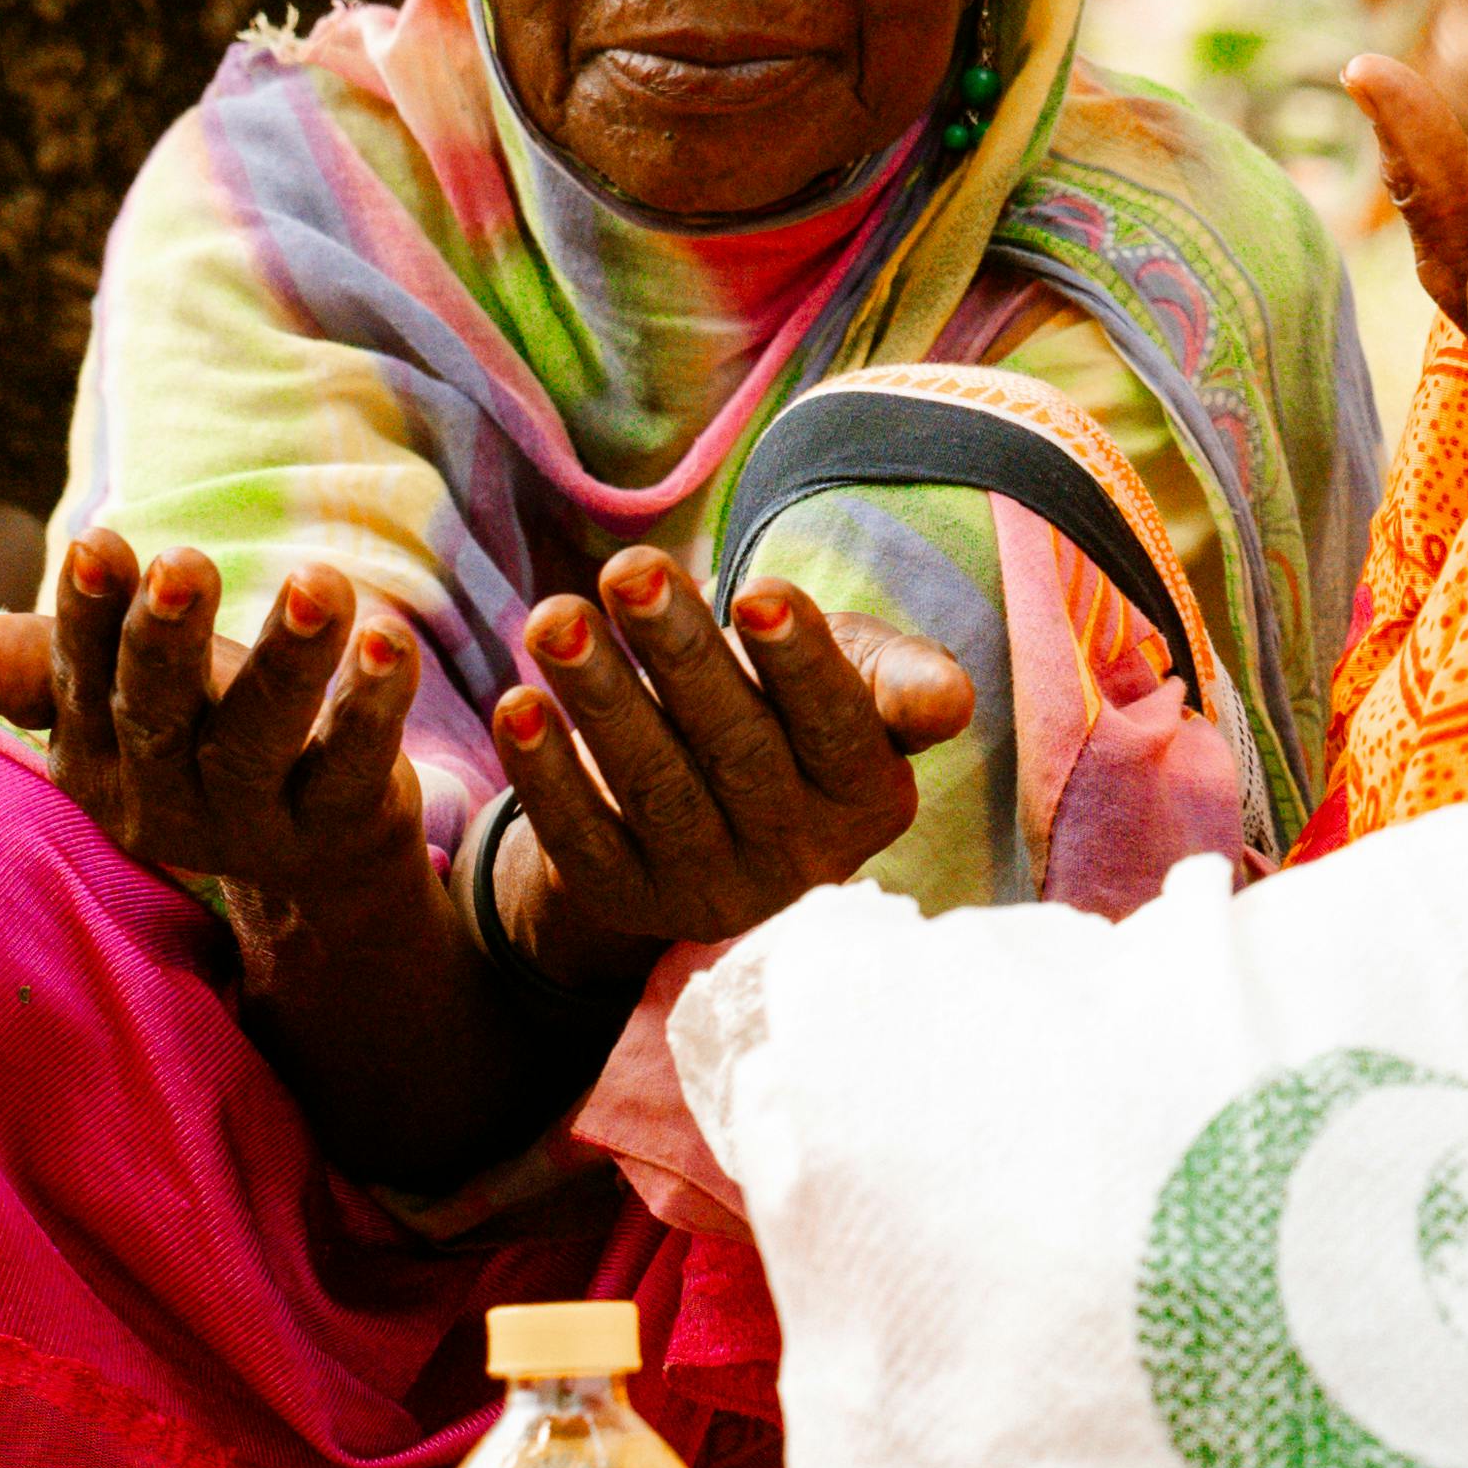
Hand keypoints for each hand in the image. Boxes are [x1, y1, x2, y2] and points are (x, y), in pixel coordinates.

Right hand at [0, 530, 436, 931]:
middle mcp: (164, 794)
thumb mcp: (112, 693)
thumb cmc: (198, 731)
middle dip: (166, 638)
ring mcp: (251, 819)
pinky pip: (353, 765)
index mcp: (97, 752)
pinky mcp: (338, 824)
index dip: (87, 616)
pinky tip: (390, 641)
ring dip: (288, 658)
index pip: (82, 677)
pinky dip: (373, 705)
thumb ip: (34, 660)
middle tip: (188, 563)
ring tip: (321, 583)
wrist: (312, 850)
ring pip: (260, 738)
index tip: (101, 543)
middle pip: (159, 713)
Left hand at [484, 549, 979, 983]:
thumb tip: (949, 701)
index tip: (756, 589)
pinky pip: (581, 838)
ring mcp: (706, 886)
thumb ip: (900, 682)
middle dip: (680, 653)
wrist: (713, 817)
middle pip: (735, 747)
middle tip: (629, 570)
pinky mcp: (625, 897)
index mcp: (866, 797)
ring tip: (555, 618)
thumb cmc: (794, 716)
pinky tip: (518, 704)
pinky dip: (545, 774)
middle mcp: (794, 855)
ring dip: (600, 698)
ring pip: (654, 786)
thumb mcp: (858, 688)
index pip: (836, 727)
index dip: (798, 661)